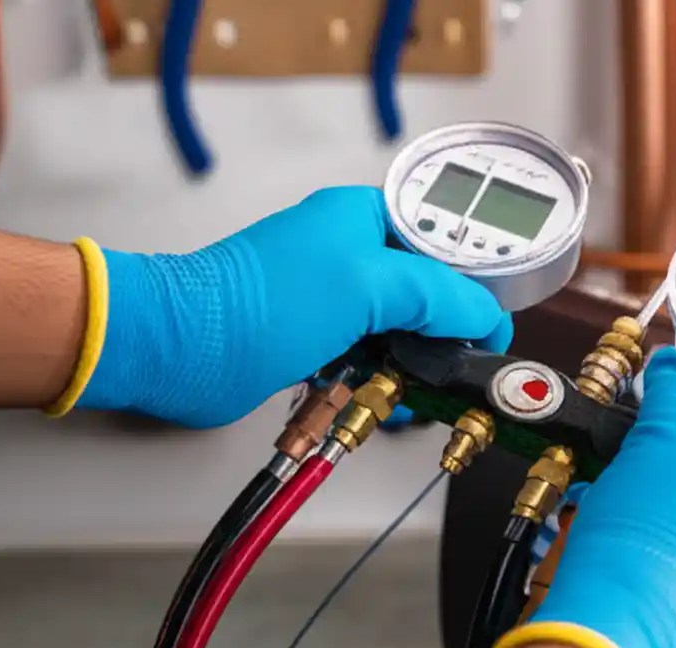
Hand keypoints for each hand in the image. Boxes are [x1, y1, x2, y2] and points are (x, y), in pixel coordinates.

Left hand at [77, 186, 512, 427]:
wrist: (184, 350)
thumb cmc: (256, 302)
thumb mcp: (368, 286)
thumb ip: (438, 296)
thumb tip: (484, 316)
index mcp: (364, 216)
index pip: (446, 240)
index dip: (475, 283)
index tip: (491, 325)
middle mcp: (350, 252)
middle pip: (427, 291)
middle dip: (444, 335)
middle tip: (457, 366)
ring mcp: (332, 298)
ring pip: (399, 332)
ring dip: (412, 367)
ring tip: (418, 393)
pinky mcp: (315, 339)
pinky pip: (367, 359)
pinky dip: (380, 382)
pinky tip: (385, 402)